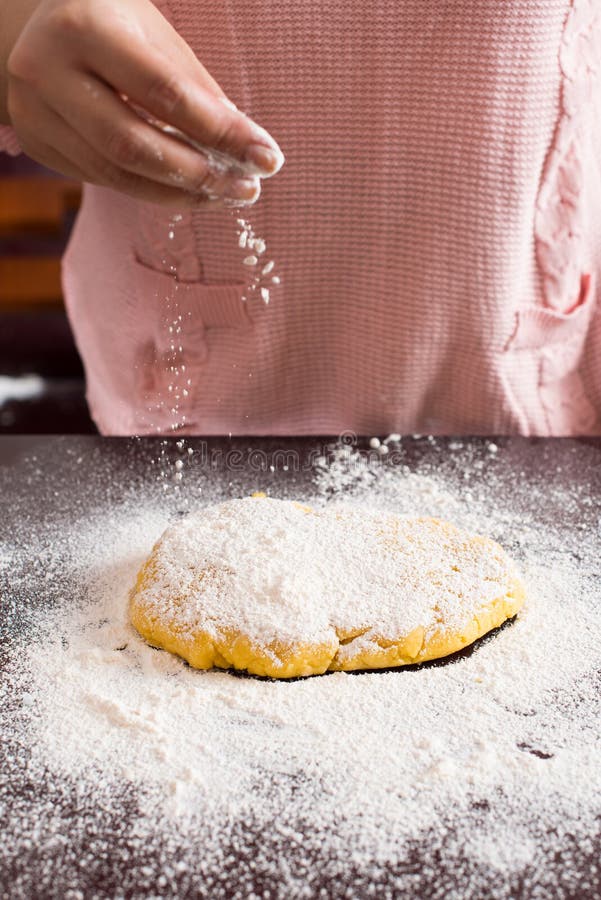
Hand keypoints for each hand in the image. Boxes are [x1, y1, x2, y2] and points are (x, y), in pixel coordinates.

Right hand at [4, 0, 283, 206]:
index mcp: (83, 28)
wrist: (41, 32)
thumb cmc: (112, 24)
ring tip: (224, 195)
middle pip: (134, 145)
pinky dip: (152, 190)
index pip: (165, 93)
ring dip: (180, 194)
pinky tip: (187, 190)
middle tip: (247, 189)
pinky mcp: (36, 144)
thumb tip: (247, 148)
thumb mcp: (155, 34)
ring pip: (118, 175)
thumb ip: (197, 89)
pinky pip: (104, 181)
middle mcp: (47, 71)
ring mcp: (34, 113)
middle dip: (199, 175)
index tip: (266, 157)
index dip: (220, 132)